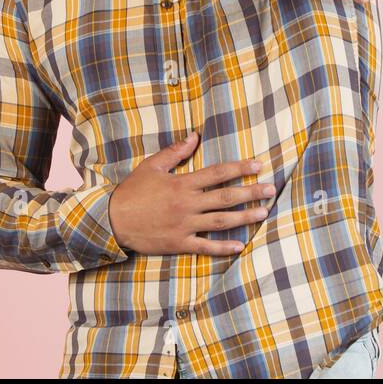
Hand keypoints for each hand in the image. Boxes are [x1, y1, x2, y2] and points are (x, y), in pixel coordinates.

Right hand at [107, 132, 276, 255]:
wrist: (111, 221)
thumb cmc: (132, 192)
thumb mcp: (152, 166)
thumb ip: (175, 152)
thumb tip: (195, 136)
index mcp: (182, 183)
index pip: (217, 173)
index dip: (240, 169)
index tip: (258, 165)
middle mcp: (187, 204)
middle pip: (226, 197)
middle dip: (251, 193)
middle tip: (271, 190)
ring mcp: (184, 225)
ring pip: (221, 221)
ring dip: (245, 217)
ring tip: (264, 213)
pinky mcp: (179, 243)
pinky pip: (205, 247)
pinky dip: (222, 247)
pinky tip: (240, 246)